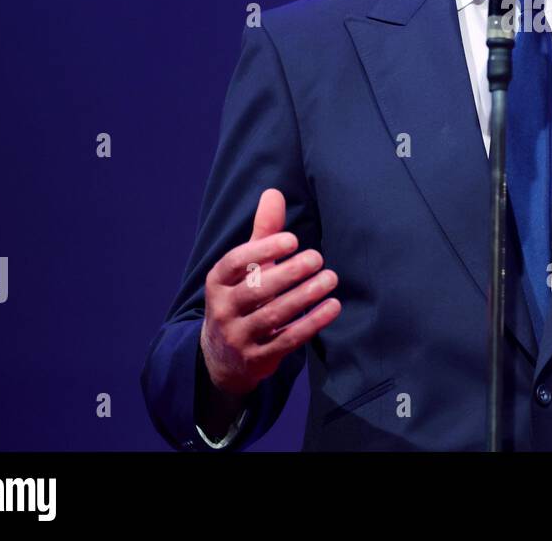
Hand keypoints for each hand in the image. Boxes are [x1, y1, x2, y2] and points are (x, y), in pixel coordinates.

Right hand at [199, 189, 340, 395]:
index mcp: (217, 282)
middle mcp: (223, 309)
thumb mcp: (246, 267)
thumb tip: (274, 192)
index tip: (292, 240)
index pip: (235, 262)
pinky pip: (287, 340)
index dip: (262, 250)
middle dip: (289, 272)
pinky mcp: (257, 358)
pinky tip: (333, 306)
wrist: (222, 358)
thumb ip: (262, 232)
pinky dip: (312, 323)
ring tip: (330, 278)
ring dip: (305, 296)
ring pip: (272, 315)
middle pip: (256, 289)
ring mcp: (238, 336)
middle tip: (318, 258)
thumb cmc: (242, 297)